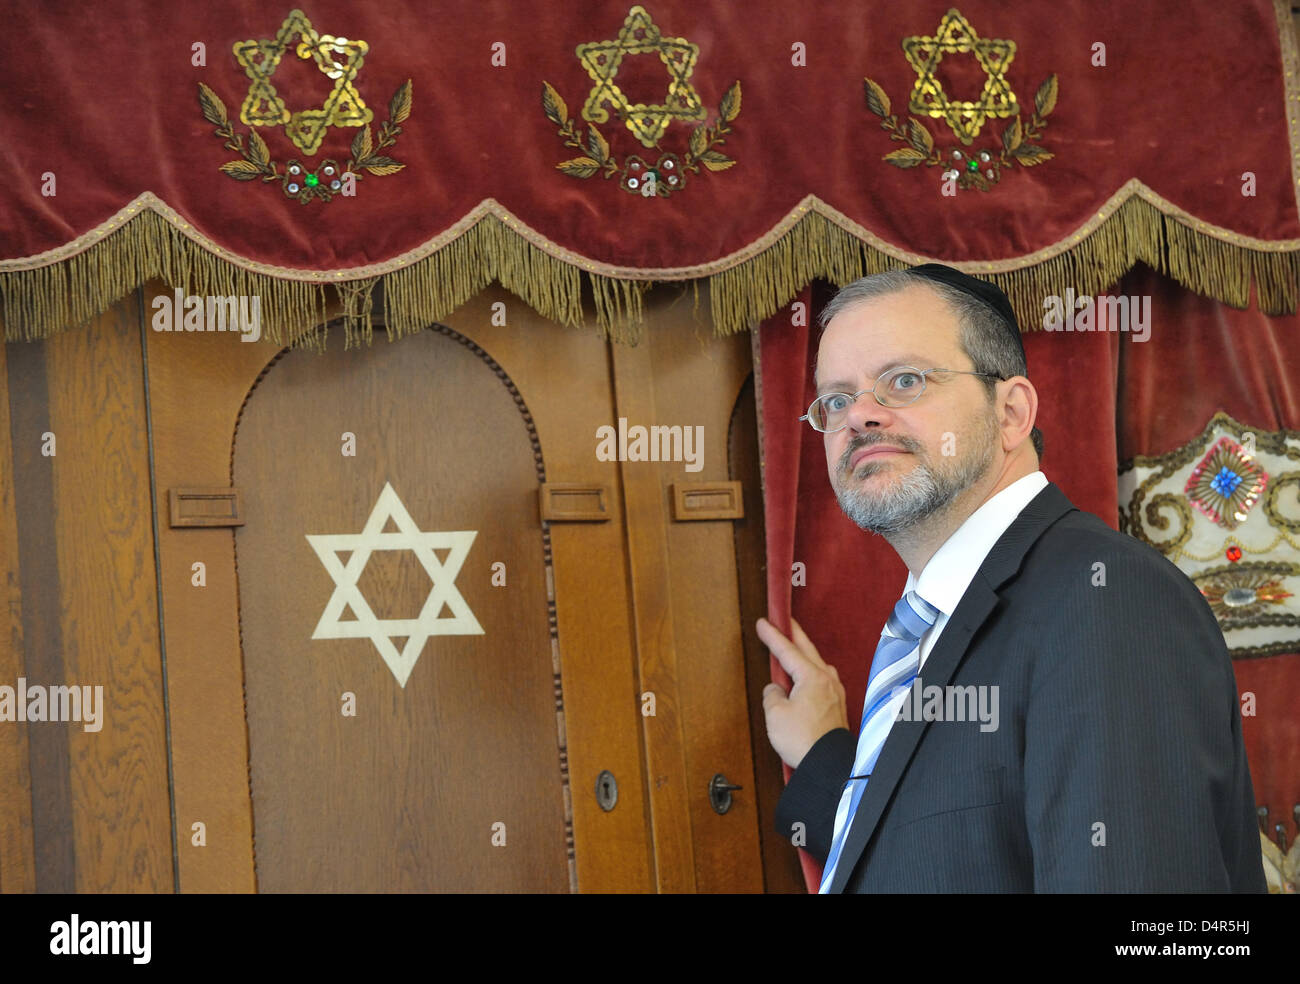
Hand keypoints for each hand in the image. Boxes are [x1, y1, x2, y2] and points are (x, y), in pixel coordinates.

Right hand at [758, 616, 848, 768]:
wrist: (827, 766)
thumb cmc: (802, 741)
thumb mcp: (775, 714)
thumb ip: (772, 694)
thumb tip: (777, 689)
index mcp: (812, 677)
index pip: (787, 650)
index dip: (772, 636)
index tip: (762, 622)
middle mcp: (827, 680)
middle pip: (807, 649)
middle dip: (793, 634)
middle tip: (782, 621)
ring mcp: (835, 692)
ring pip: (817, 663)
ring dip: (803, 653)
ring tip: (792, 647)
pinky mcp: (837, 705)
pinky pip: (821, 679)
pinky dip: (810, 671)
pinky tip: (805, 676)